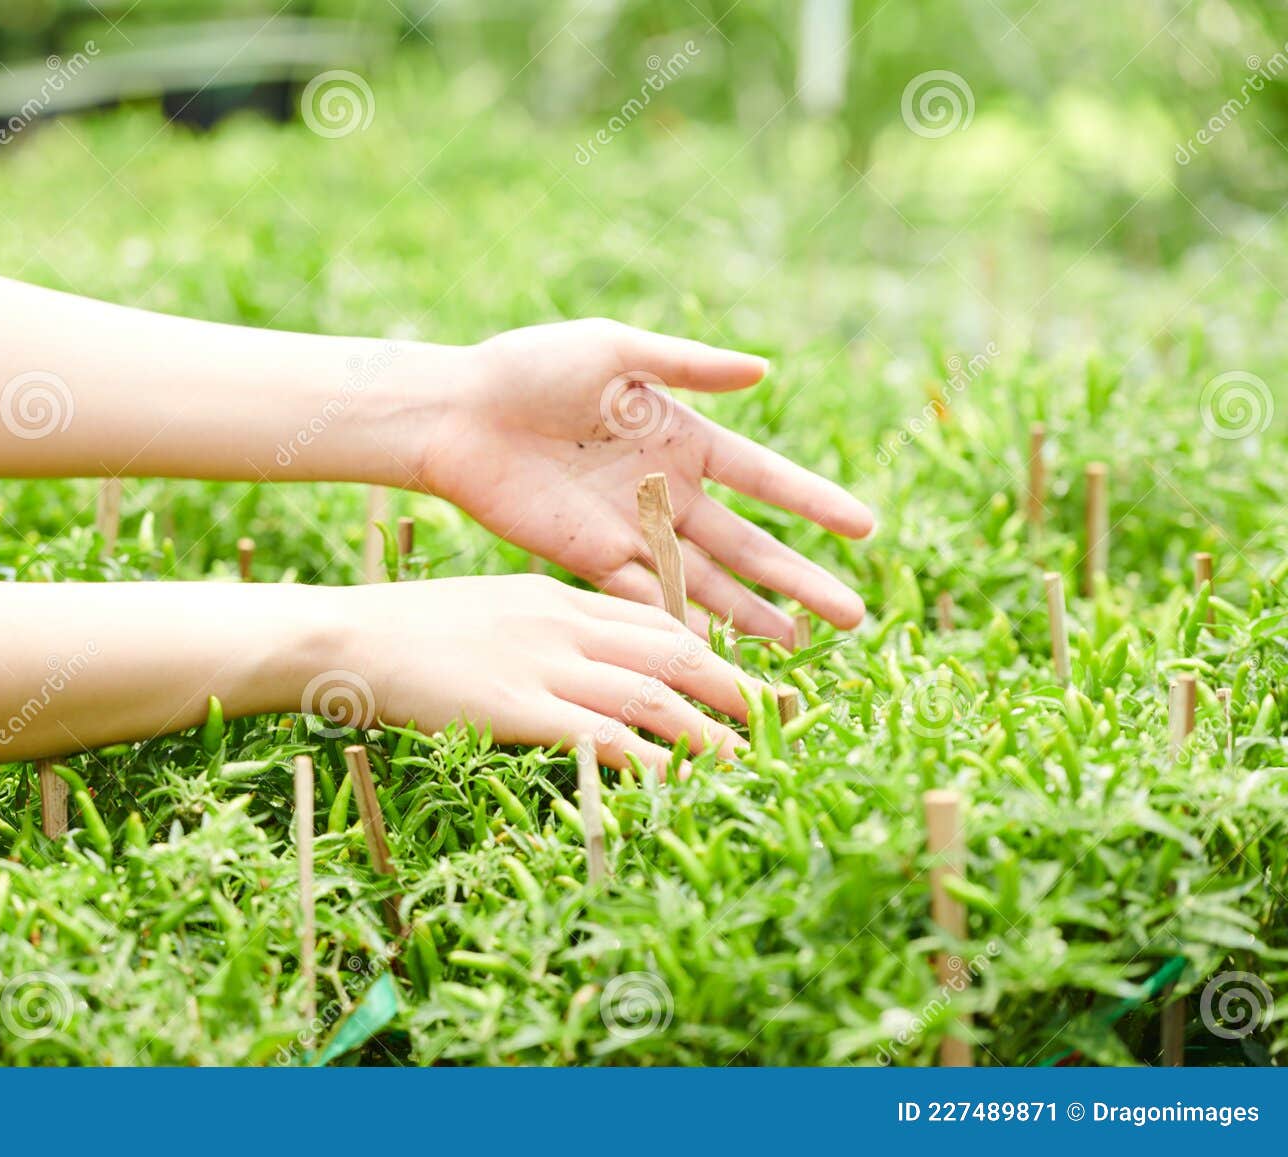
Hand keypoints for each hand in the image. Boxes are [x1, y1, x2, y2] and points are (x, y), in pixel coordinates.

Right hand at [318, 575, 753, 774]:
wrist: (341, 636)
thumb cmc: (406, 633)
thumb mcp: (489, 614)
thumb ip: (544, 632)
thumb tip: (589, 666)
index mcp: (556, 596)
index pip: (655, 620)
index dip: (713, 651)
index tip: (752, 679)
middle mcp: (561, 622)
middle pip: (672, 653)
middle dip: (735, 686)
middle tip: (786, 719)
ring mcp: (540, 662)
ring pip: (650, 695)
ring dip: (710, 729)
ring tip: (753, 760)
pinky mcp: (514, 706)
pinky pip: (601, 735)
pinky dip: (650, 759)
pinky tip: (682, 782)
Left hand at [420, 320, 872, 643]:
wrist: (457, 412)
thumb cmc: (531, 367)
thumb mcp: (616, 352)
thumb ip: (687, 366)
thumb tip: (763, 370)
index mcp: (681, 436)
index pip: (763, 478)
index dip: (813, 503)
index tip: (866, 528)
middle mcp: (665, 489)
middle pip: (746, 544)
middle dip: (798, 578)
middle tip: (852, 615)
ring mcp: (630, 529)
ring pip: (704, 580)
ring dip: (750, 614)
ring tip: (798, 645)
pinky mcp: (588, 558)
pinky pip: (644, 595)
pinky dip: (678, 623)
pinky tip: (717, 651)